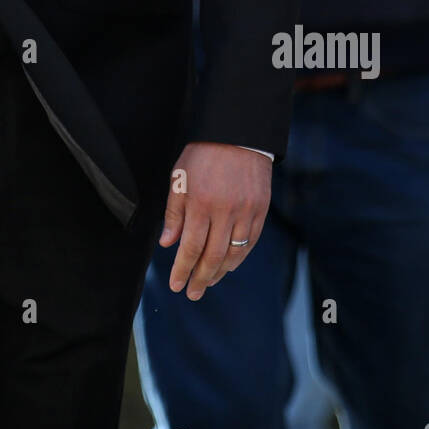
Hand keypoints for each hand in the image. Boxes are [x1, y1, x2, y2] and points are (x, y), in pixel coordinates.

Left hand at [160, 142, 270, 299]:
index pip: (190, 247)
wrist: (238, 134)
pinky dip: (239, 257)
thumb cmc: (203, 154)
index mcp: (200, 202)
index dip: (182, 269)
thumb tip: (167, 244)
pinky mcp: (261, 210)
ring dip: (220, 272)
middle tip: (192, 293)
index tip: (176, 285)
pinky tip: (229, 265)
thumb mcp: (180, 178)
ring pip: (234, 253)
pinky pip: (250, 241)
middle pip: (213, 256)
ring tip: (208, 282)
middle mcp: (224, 210)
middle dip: (201, 278)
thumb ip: (174, 213)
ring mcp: (246, 211)